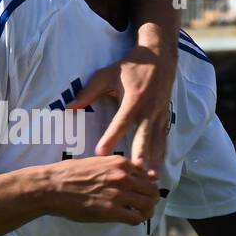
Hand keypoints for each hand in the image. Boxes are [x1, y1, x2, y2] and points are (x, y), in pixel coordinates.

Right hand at [42, 155, 158, 224]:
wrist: (53, 187)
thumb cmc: (68, 174)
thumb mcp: (96, 162)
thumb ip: (113, 167)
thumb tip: (123, 176)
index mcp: (120, 163)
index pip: (146, 175)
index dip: (146, 185)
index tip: (141, 191)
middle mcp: (124, 177)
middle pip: (151, 190)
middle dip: (151, 199)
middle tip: (145, 205)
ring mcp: (119, 194)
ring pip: (148, 205)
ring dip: (147, 211)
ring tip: (141, 215)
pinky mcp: (112, 211)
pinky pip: (136, 218)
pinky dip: (138, 220)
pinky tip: (133, 220)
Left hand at [66, 48, 174, 179]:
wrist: (159, 58)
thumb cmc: (129, 67)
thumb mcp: (107, 75)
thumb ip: (88, 92)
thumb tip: (69, 107)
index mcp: (134, 99)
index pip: (121, 121)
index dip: (111, 137)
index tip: (101, 152)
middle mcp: (149, 108)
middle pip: (144, 134)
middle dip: (141, 152)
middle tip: (136, 169)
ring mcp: (160, 114)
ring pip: (158, 140)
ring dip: (156, 159)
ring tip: (152, 177)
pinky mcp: (166, 117)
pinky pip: (164, 138)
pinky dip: (162, 154)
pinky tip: (158, 169)